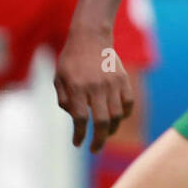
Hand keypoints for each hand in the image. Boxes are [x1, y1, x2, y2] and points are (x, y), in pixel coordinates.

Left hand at [54, 29, 133, 152]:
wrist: (90, 37)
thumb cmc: (71, 61)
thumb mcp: (59, 79)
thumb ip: (64, 100)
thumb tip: (75, 120)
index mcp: (77, 87)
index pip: (80, 118)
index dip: (79, 134)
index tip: (78, 144)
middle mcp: (96, 87)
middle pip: (102, 121)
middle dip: (98, 140)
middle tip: (95, 149)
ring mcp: (112, 83)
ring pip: (117, 115)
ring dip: (111, 130)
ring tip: (104, 134)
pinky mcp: (123, 80)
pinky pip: (128, 104)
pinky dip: (124, 115)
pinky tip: (117, 119)